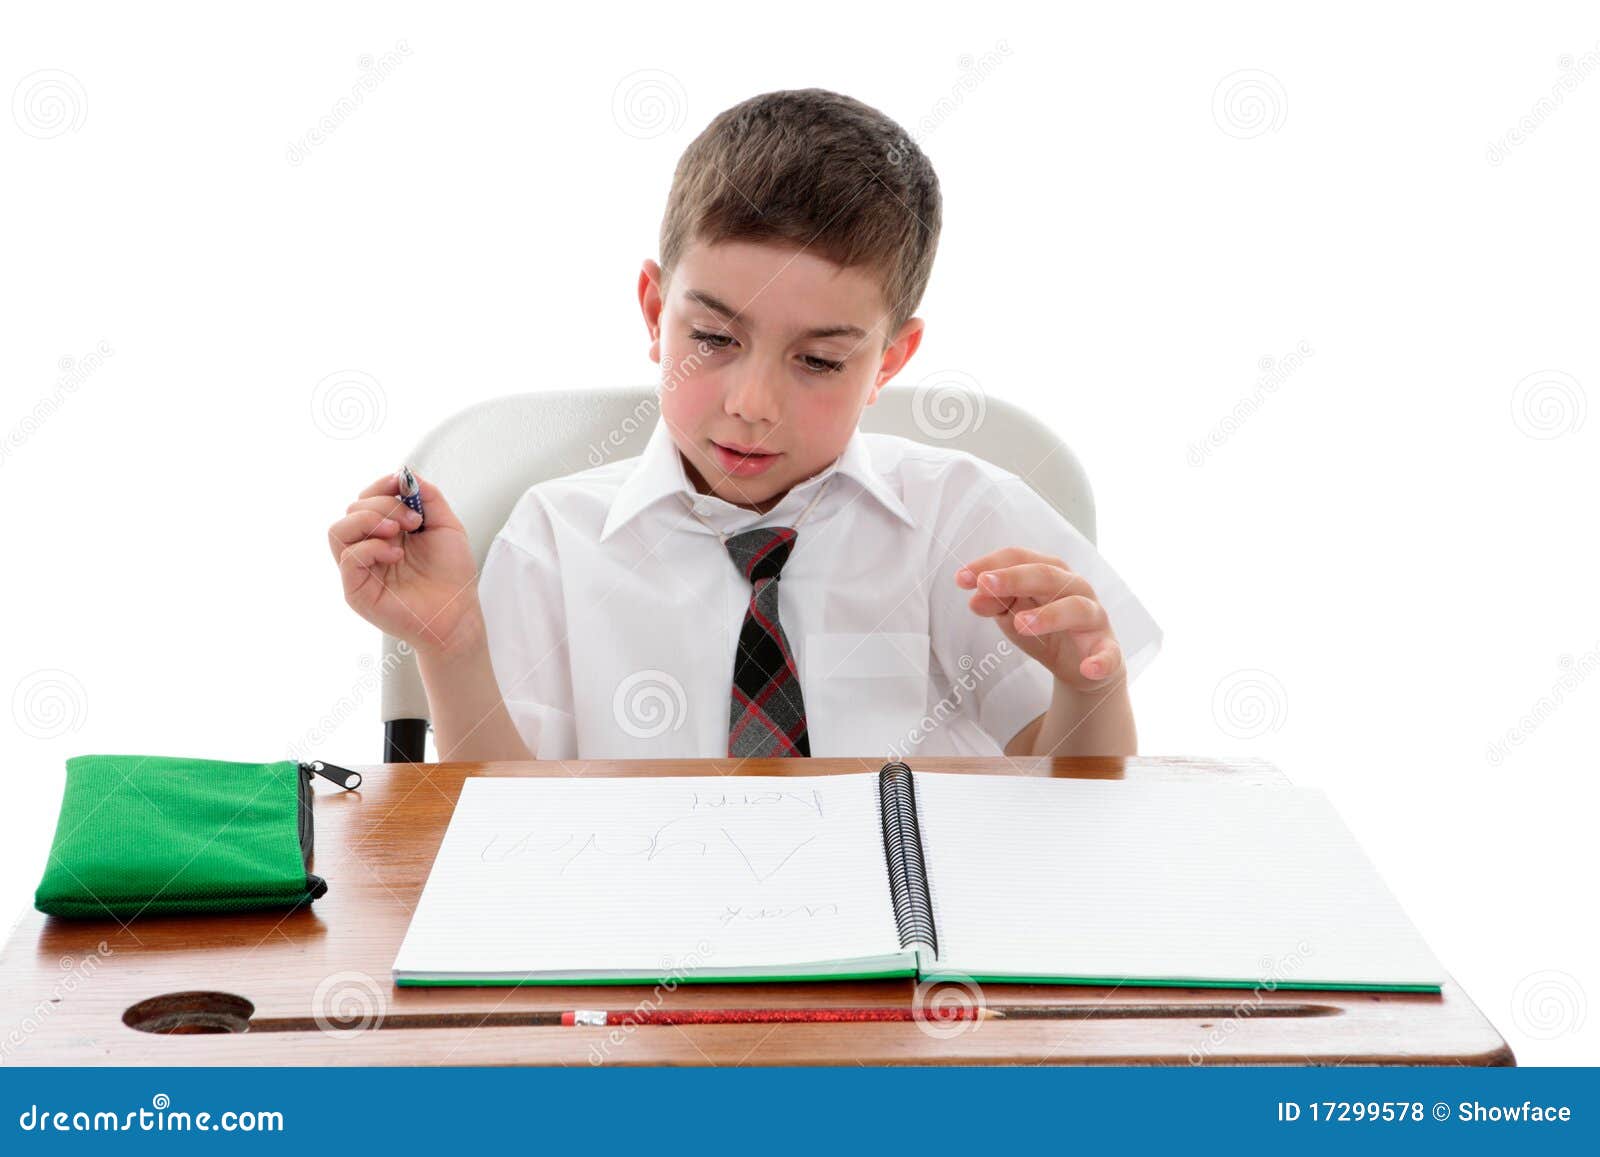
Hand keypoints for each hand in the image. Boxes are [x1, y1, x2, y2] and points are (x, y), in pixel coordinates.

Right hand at [326, 470, 481, 654]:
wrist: (458, 612)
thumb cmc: (451, 575)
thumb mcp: (446, 526)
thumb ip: (428, 497)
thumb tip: (406, 474)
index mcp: (386, 531)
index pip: (365, 498)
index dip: (381, 485)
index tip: (404, 486)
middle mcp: (368, 547)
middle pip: (352, 509)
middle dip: (383, 504)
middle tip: (413, 520)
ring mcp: (360, 569)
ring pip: (338, 530)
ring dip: (369, 521)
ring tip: (398, 532)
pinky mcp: (356, 590)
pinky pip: (348, 558)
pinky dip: (371, 548)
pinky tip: (396, 554)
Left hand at [955, 547, 1123, 691]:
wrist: (1080, 665)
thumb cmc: (1045, 631)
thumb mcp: (1012, 616)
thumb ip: (995, 604)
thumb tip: (974, 598)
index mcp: (1050, 572)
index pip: (1020, 558)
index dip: (990, 564)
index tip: (961, 578)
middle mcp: (1075, 587)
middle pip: (1047, 575)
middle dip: (1015, 578)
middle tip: (985, 585)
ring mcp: (1094, 617)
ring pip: (1076, 608)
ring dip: (1049, 615)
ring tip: (1019, 624)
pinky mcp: (1107, 648)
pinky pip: (1108, 653)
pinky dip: (1101, 661)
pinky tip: (1089, 668)